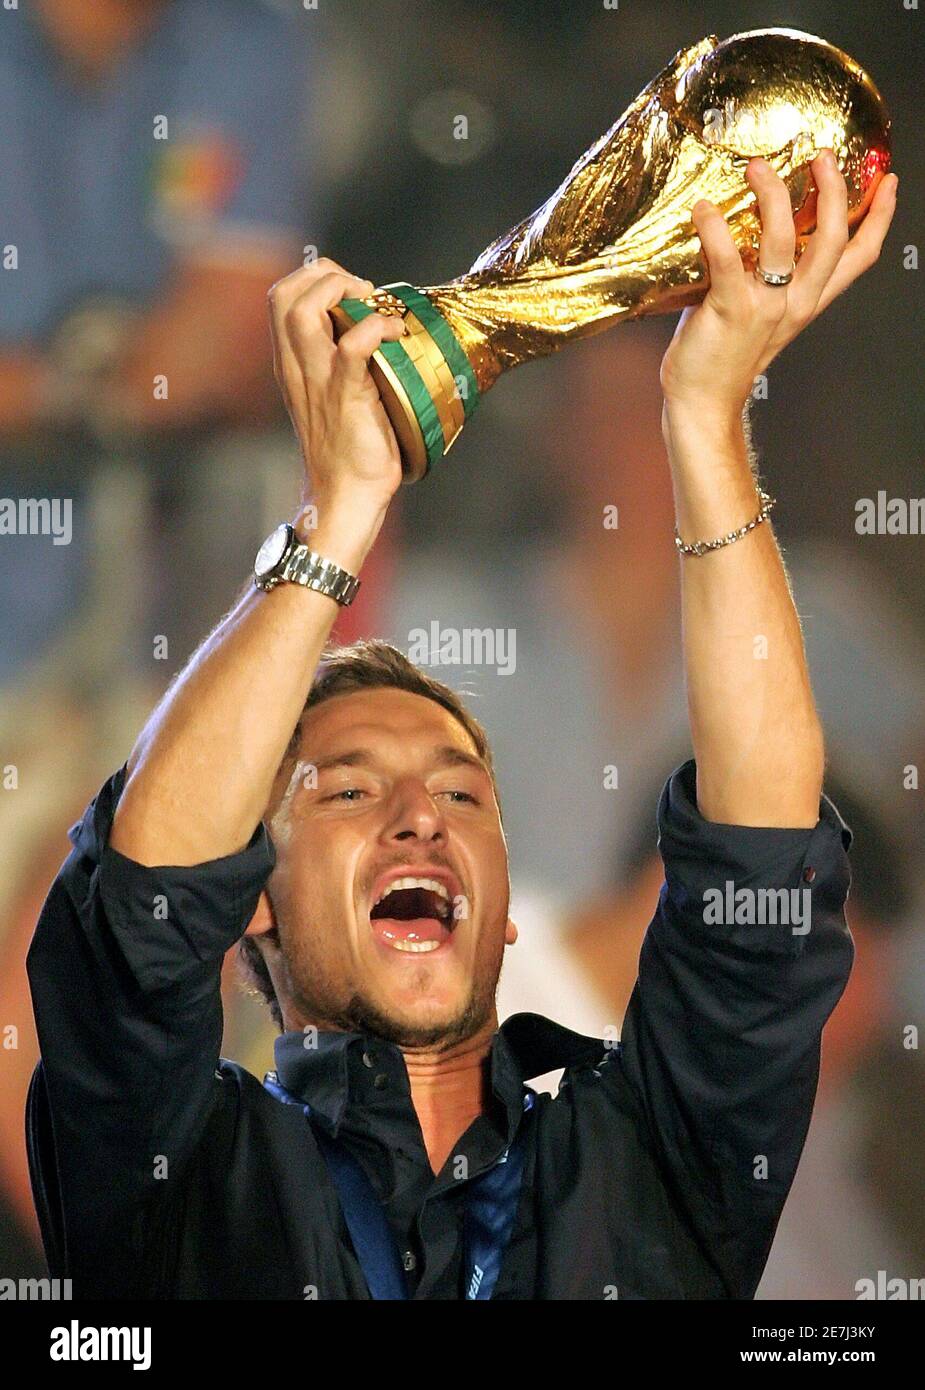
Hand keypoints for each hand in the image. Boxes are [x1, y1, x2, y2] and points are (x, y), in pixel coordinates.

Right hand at [267, 257, 406, 514]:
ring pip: (305, 308)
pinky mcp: (345, 395)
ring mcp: (317, 380)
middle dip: (326, 274)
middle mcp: (296, 367)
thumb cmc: (348, 452)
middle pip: (284, 292)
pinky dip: (378, 326)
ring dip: (343, 290)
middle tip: (363, 293)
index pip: (280, 297)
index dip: (314, 278)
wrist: (346, 497)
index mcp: (290, 365)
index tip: (351, 292)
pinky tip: (396, 333)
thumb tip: (370, 335)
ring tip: (372, 305)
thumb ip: (337, 365)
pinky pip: (354, 344)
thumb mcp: (331, 399)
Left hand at [659, 150, 898, 423]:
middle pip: (831, 240)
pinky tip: (703, 209)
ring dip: (774, 195)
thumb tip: (753, 233)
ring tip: (757, 167)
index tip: (889, 182)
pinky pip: (727, 258)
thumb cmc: (722, 360)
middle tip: (822, 156)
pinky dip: (714, 229)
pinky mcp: (730, 309)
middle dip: (833, 191)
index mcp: (807, 303)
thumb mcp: (761, 316)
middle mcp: (794, 303)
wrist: (702, 404)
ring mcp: (764, 306)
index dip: (879, 218)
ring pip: (784, 239)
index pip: (858, 258)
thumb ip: (768, 281)